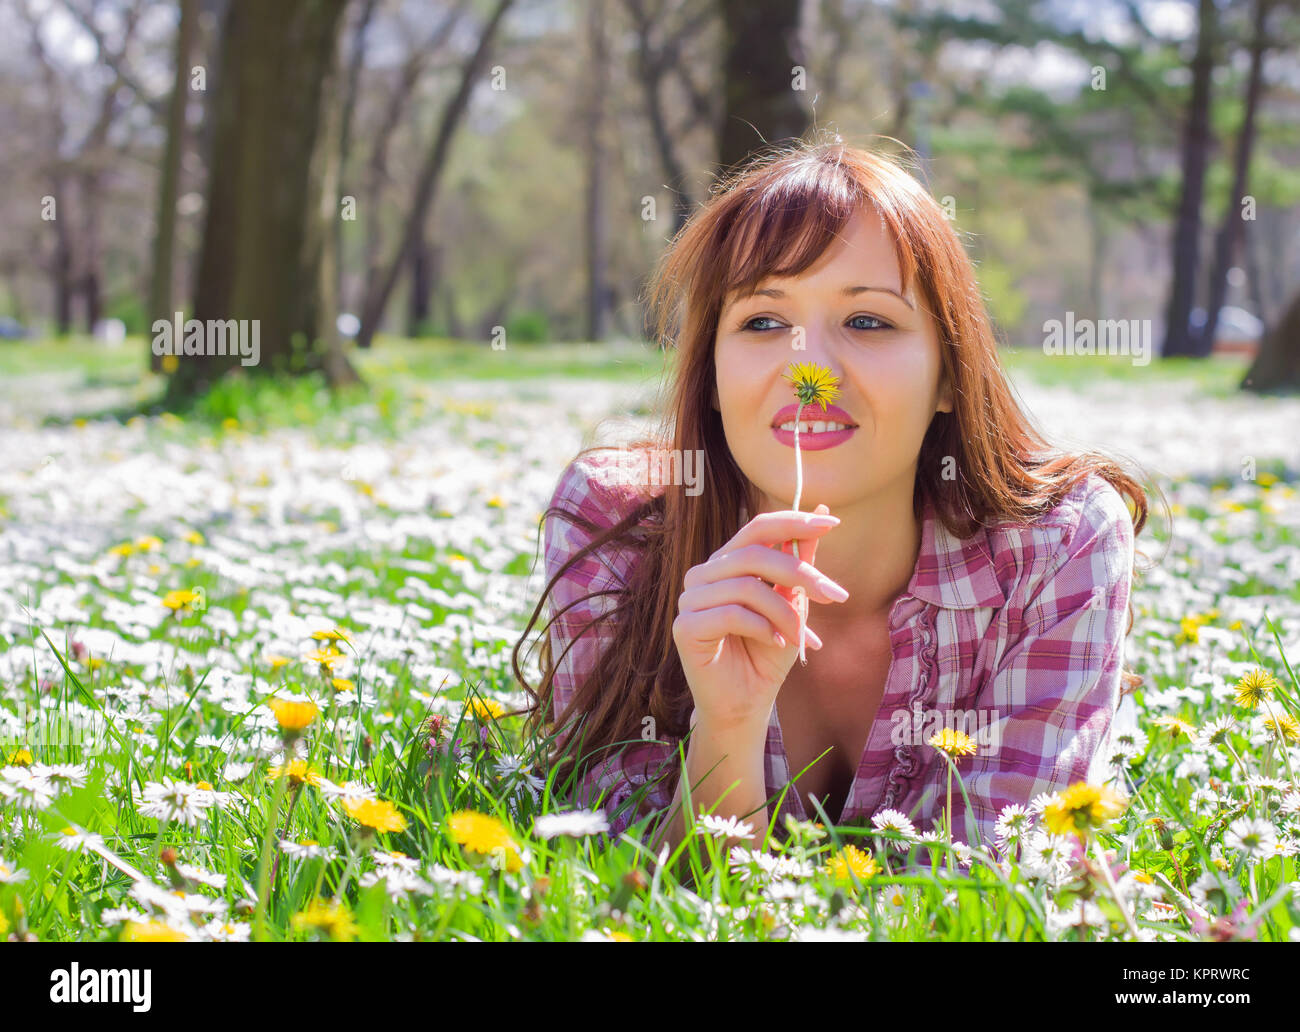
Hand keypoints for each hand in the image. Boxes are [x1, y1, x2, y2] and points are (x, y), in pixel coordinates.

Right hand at [672, 504, 848, 730]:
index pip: (756, 527)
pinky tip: (774, 642)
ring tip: (800, 636)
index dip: (793, 521)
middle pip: (754, 553)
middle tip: (835, 595)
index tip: (833, 522)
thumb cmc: (768, 653)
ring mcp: (690, 599)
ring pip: (746, 586)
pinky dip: (762, 628)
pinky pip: (731, 614)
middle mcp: (704, 575)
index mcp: (727, 563)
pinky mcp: (685, 626)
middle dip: (801, 573)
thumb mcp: (794, 603)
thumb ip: (802, 560)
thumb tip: (823, 510)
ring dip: (784, 612)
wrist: (748, 702)